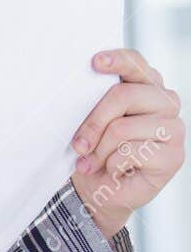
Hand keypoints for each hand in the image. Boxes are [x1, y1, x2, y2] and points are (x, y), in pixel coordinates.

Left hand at [70, 48, 184, 239]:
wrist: (100, 190)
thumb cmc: (95, 152)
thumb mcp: (91, 123)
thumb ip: (96, 103)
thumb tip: (81, 90)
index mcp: (147, 85)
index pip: (135, 63)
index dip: (116, 61)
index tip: (94, 62)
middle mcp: (166, 101)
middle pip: (123, 96)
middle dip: (93, 123)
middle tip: (78, 145)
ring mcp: (174, 128)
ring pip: (122, 128)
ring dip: (100, 150)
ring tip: (93, 162)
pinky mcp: (174, 156)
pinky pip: (130, 152)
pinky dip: (112, 165)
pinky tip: (115, 171)